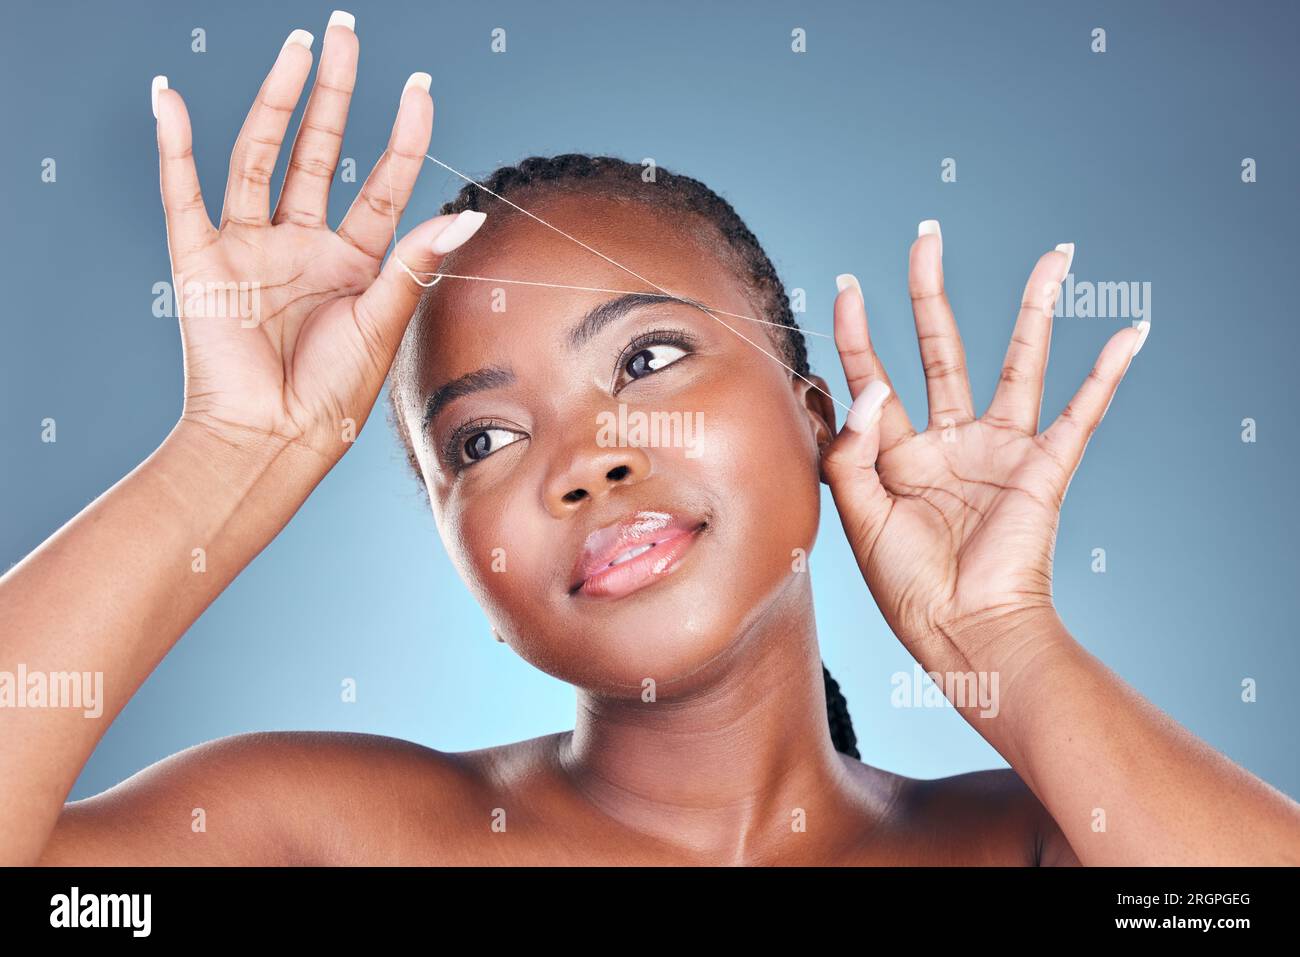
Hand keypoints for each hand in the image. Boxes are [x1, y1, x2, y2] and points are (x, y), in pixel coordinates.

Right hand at [153, 16, 485, 463]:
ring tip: (295, 48)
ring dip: (275, 101)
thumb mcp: (382, 320)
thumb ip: (416, 261)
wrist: (272, 438)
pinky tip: (172, 100)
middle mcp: (304, 245)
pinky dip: (175, 146)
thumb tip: (468, 214)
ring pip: (262, 156)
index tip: (419, 88)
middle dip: (334, 93)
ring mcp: (252, 248)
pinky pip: (184, 192)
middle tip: (344, 33)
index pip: (382, 181)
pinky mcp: (202, 261)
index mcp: (355, 261)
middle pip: (320, 151)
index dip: (401, 135)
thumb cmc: (332, 394)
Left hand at [819, 224, 1148, 667]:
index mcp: (898, 455)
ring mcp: (998, 450)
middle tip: (926, 234)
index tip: (844, 286)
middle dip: (931, 291)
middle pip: (941, 349)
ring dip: (1035, 309)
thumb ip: (848, 451)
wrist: (963, 634)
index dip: (857, 333)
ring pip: (1018, 363)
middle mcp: (949, 441)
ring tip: (1054, 256)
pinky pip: (1081, 414)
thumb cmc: (908, 588)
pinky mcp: (1042, 468)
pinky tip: (1130, 334)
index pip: (875, 377)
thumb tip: (864, 388)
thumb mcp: (858, 517)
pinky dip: (1106, 375)